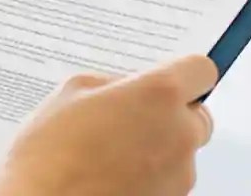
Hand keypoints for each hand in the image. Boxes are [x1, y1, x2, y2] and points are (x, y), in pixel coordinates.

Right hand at [0, 55, 217, 195]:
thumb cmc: (49, 156)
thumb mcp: (71, 93)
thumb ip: (113, 84)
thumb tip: (129, 89)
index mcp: (159, 94)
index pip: (201, 69)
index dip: (185, 73)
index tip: (171, 77)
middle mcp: (180, 133)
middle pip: (196, 115)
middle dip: (171, 116)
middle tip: (133, 120)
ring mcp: (180, 174)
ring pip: (181, 152)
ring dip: (158, 150)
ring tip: (110, 156)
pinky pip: (168, 181)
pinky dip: (149, 178)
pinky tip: (112, 178)